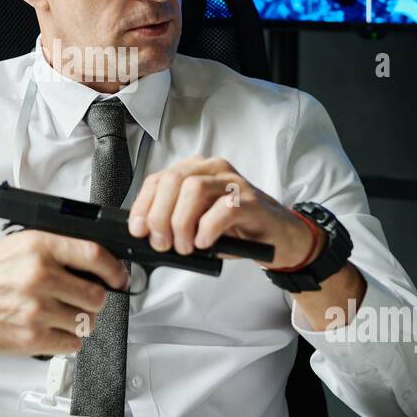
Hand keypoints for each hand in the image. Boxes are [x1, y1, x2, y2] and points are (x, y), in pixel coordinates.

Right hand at [0, 231, 128, 357]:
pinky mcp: (32, 337)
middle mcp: (39, 276)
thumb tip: (93, 264)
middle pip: (96, 295)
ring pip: (87, 321)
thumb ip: (55, 251)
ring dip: (80, 322)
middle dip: (95, 300)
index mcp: (38, 247)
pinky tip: (51, 329)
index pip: (95, 256)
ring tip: (61, 315)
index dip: (115, 270)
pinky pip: (72, 344)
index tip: (119, 278)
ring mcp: (36, 309)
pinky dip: (67, 340)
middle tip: (84, 300)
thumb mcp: (17, 245)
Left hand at [126, 157, 320, 267]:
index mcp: (195, 171)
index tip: (137, 230)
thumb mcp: (197, 224)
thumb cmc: (236, 230)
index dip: (143, 205)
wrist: (279, 238)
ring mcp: (233, 182)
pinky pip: (223, 208)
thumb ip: (174, 222)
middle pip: (174, 181)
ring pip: (194, 189)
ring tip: (185, 247)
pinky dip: (208, 229)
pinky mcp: (252, 201)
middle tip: (162, 243)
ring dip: (181, 223)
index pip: (159, 179)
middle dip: (160, 215)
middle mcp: (213, 170)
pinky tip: (205, 243)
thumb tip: (146, 235)